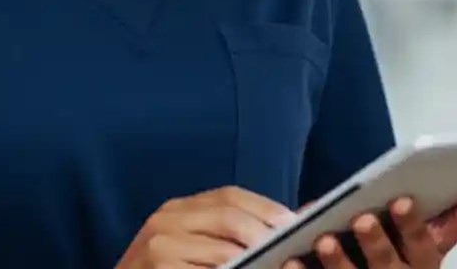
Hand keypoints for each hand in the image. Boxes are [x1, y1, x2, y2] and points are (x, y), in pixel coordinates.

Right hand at [116, 186, 297, 268]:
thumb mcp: (194, 247)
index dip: (266, 207)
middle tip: (291, 253)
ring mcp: (159, 246)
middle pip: (229, 217)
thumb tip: (296, 217)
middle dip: (267, 235)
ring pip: (224, 250)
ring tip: (276, 267)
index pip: (230, 195)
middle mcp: (166, 219)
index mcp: (178, 208)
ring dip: (256, 263)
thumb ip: (232, 235)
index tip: (296, 223)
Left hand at [282, 184, 456, 268]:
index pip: (421, 246)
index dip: (411, 224)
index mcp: (422, 267)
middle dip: (375, 242)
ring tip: (321, 238)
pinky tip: (289, 260)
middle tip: (360, 218)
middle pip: (386, 265)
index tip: (400, 199)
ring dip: (336, 262)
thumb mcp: (432, 247)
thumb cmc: (407, 266)